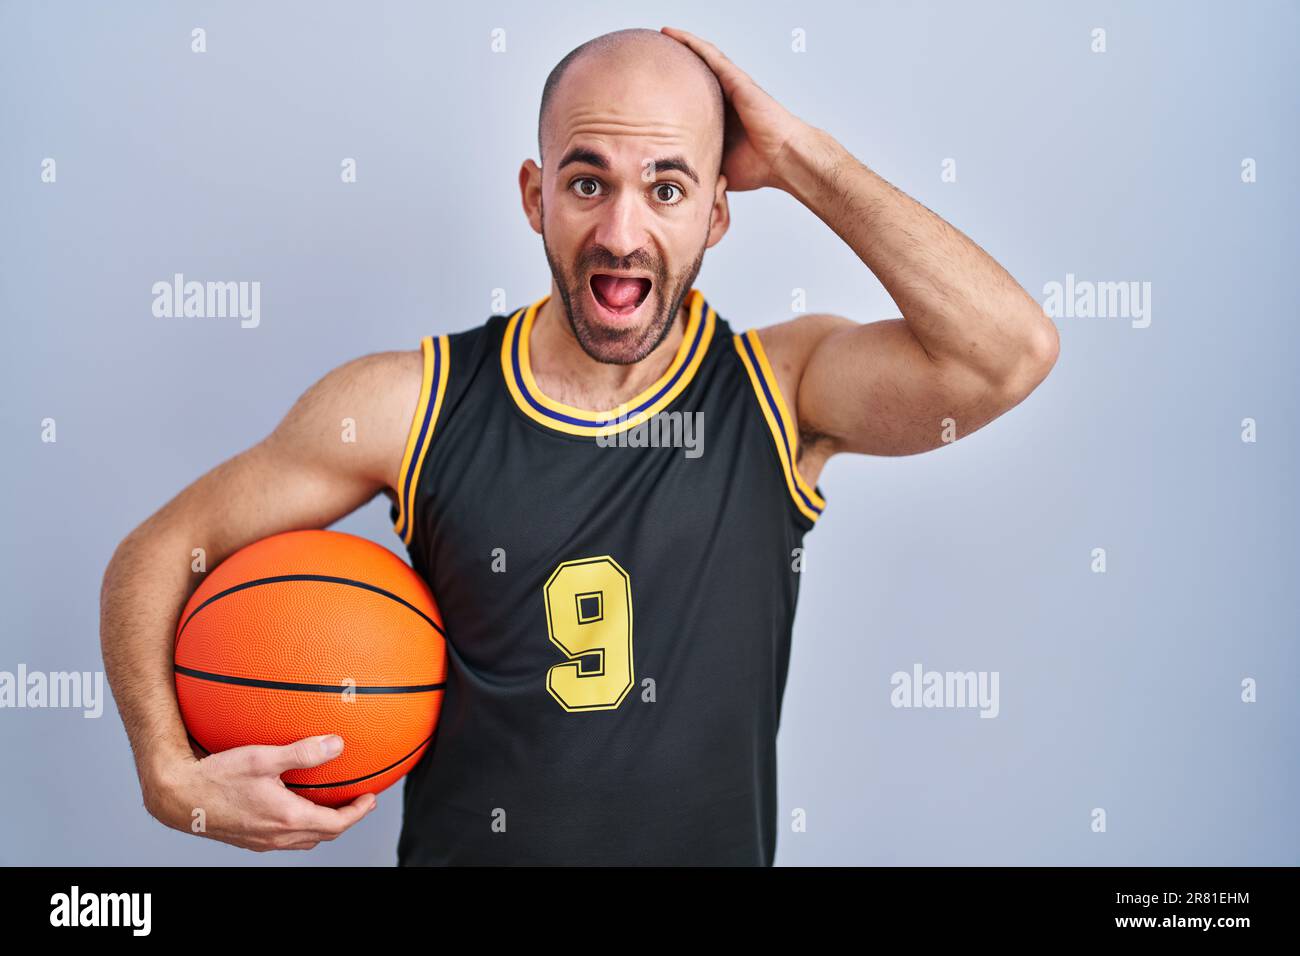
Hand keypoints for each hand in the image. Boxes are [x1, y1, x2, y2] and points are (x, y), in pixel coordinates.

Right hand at [145, 735, 376, 851]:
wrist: (177, 798)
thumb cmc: (217, 776)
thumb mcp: (263, 758)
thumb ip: (302, 752)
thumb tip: (337, 744)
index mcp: (287, 819)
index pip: (336, 824)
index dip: (358, 813)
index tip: (371, 799)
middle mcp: (277, 836)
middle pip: (323, 836)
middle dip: (345, 820)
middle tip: (358, 802)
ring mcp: (261, 841)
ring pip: (304, 840)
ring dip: (323, 826)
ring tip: (331, 806)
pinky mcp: (248, 839)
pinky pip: (285, 839)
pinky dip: (301, 827)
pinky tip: (294, 807)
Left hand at [660, 26, 814, 192]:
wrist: (781, 159)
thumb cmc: (757, 168)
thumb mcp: (717, 167)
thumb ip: (698, 165)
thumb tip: (672, 180)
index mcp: (720, 118)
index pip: (691, 100)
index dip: (672, 93)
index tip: (650, 91)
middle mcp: (725, 98)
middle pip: (694, 76)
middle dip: (675, 65)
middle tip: (651, 58)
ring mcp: (731, 87)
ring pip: (701, 59)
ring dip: (681, 45)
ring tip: (662, 34)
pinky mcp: (735, 80)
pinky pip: (709, 56)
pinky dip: (691, 43)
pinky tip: (674, 34)